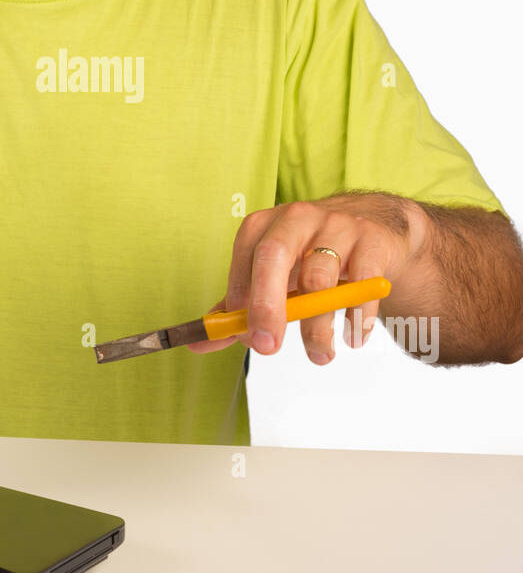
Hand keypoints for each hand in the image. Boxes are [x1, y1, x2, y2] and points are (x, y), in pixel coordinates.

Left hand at [185, 196, 424, 363]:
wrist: (374, 230)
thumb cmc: (311, 258)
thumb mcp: (273, 276)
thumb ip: (238, 310)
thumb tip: (198, 343)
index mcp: (264, 225)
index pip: (244, 259)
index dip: (241, 300)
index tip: (245, 338)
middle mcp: (296, 218)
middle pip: (272, 255)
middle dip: (266, 305)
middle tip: (266, 347)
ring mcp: (336, 226)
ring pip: (319, 278)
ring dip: (317, 326)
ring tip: (320, 354)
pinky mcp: (372, 241)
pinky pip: (362, 283)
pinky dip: (357, 317)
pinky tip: (353, 336)